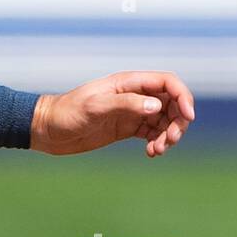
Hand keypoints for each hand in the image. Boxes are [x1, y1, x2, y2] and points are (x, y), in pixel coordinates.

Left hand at [30, 71, 195, 157]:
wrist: (48, 129)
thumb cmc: (67, 113)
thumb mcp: (95, 107)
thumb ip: (126, 105)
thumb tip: (157, 106)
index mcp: (128, 83)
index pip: (167, 82)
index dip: (183, 97)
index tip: (187, 118)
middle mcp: (134, 95)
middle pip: (172, 103)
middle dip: (178, 121)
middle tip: (169, 141)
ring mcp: (132, 111)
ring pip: (165, 120)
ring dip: (168, 136)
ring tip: (157, 151)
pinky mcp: (127, 128)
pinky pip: (153, 133)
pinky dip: (158, 142)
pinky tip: (151, 153)